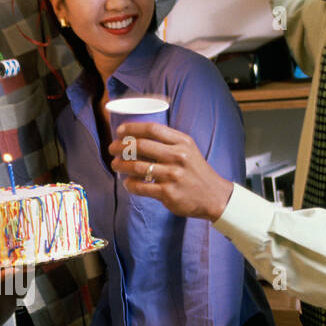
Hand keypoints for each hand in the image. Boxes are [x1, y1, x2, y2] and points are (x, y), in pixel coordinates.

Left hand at [110, 122, 233, 221]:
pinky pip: (141, 187)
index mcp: (182, 142)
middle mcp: (178, 156)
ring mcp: (173, 175)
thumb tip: (137, 138)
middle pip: (141, 146)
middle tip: (112, 148)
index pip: (152, 129)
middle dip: (121, 146)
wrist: (213, 196)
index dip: (132, 129)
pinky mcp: (168, 193)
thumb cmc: (196, 172)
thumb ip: (168, 142)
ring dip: (122, 165)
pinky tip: (127, 182)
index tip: (120, 132)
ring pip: (138, 167)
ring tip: (115, 165)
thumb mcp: (188, 150)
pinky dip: (130, 184)